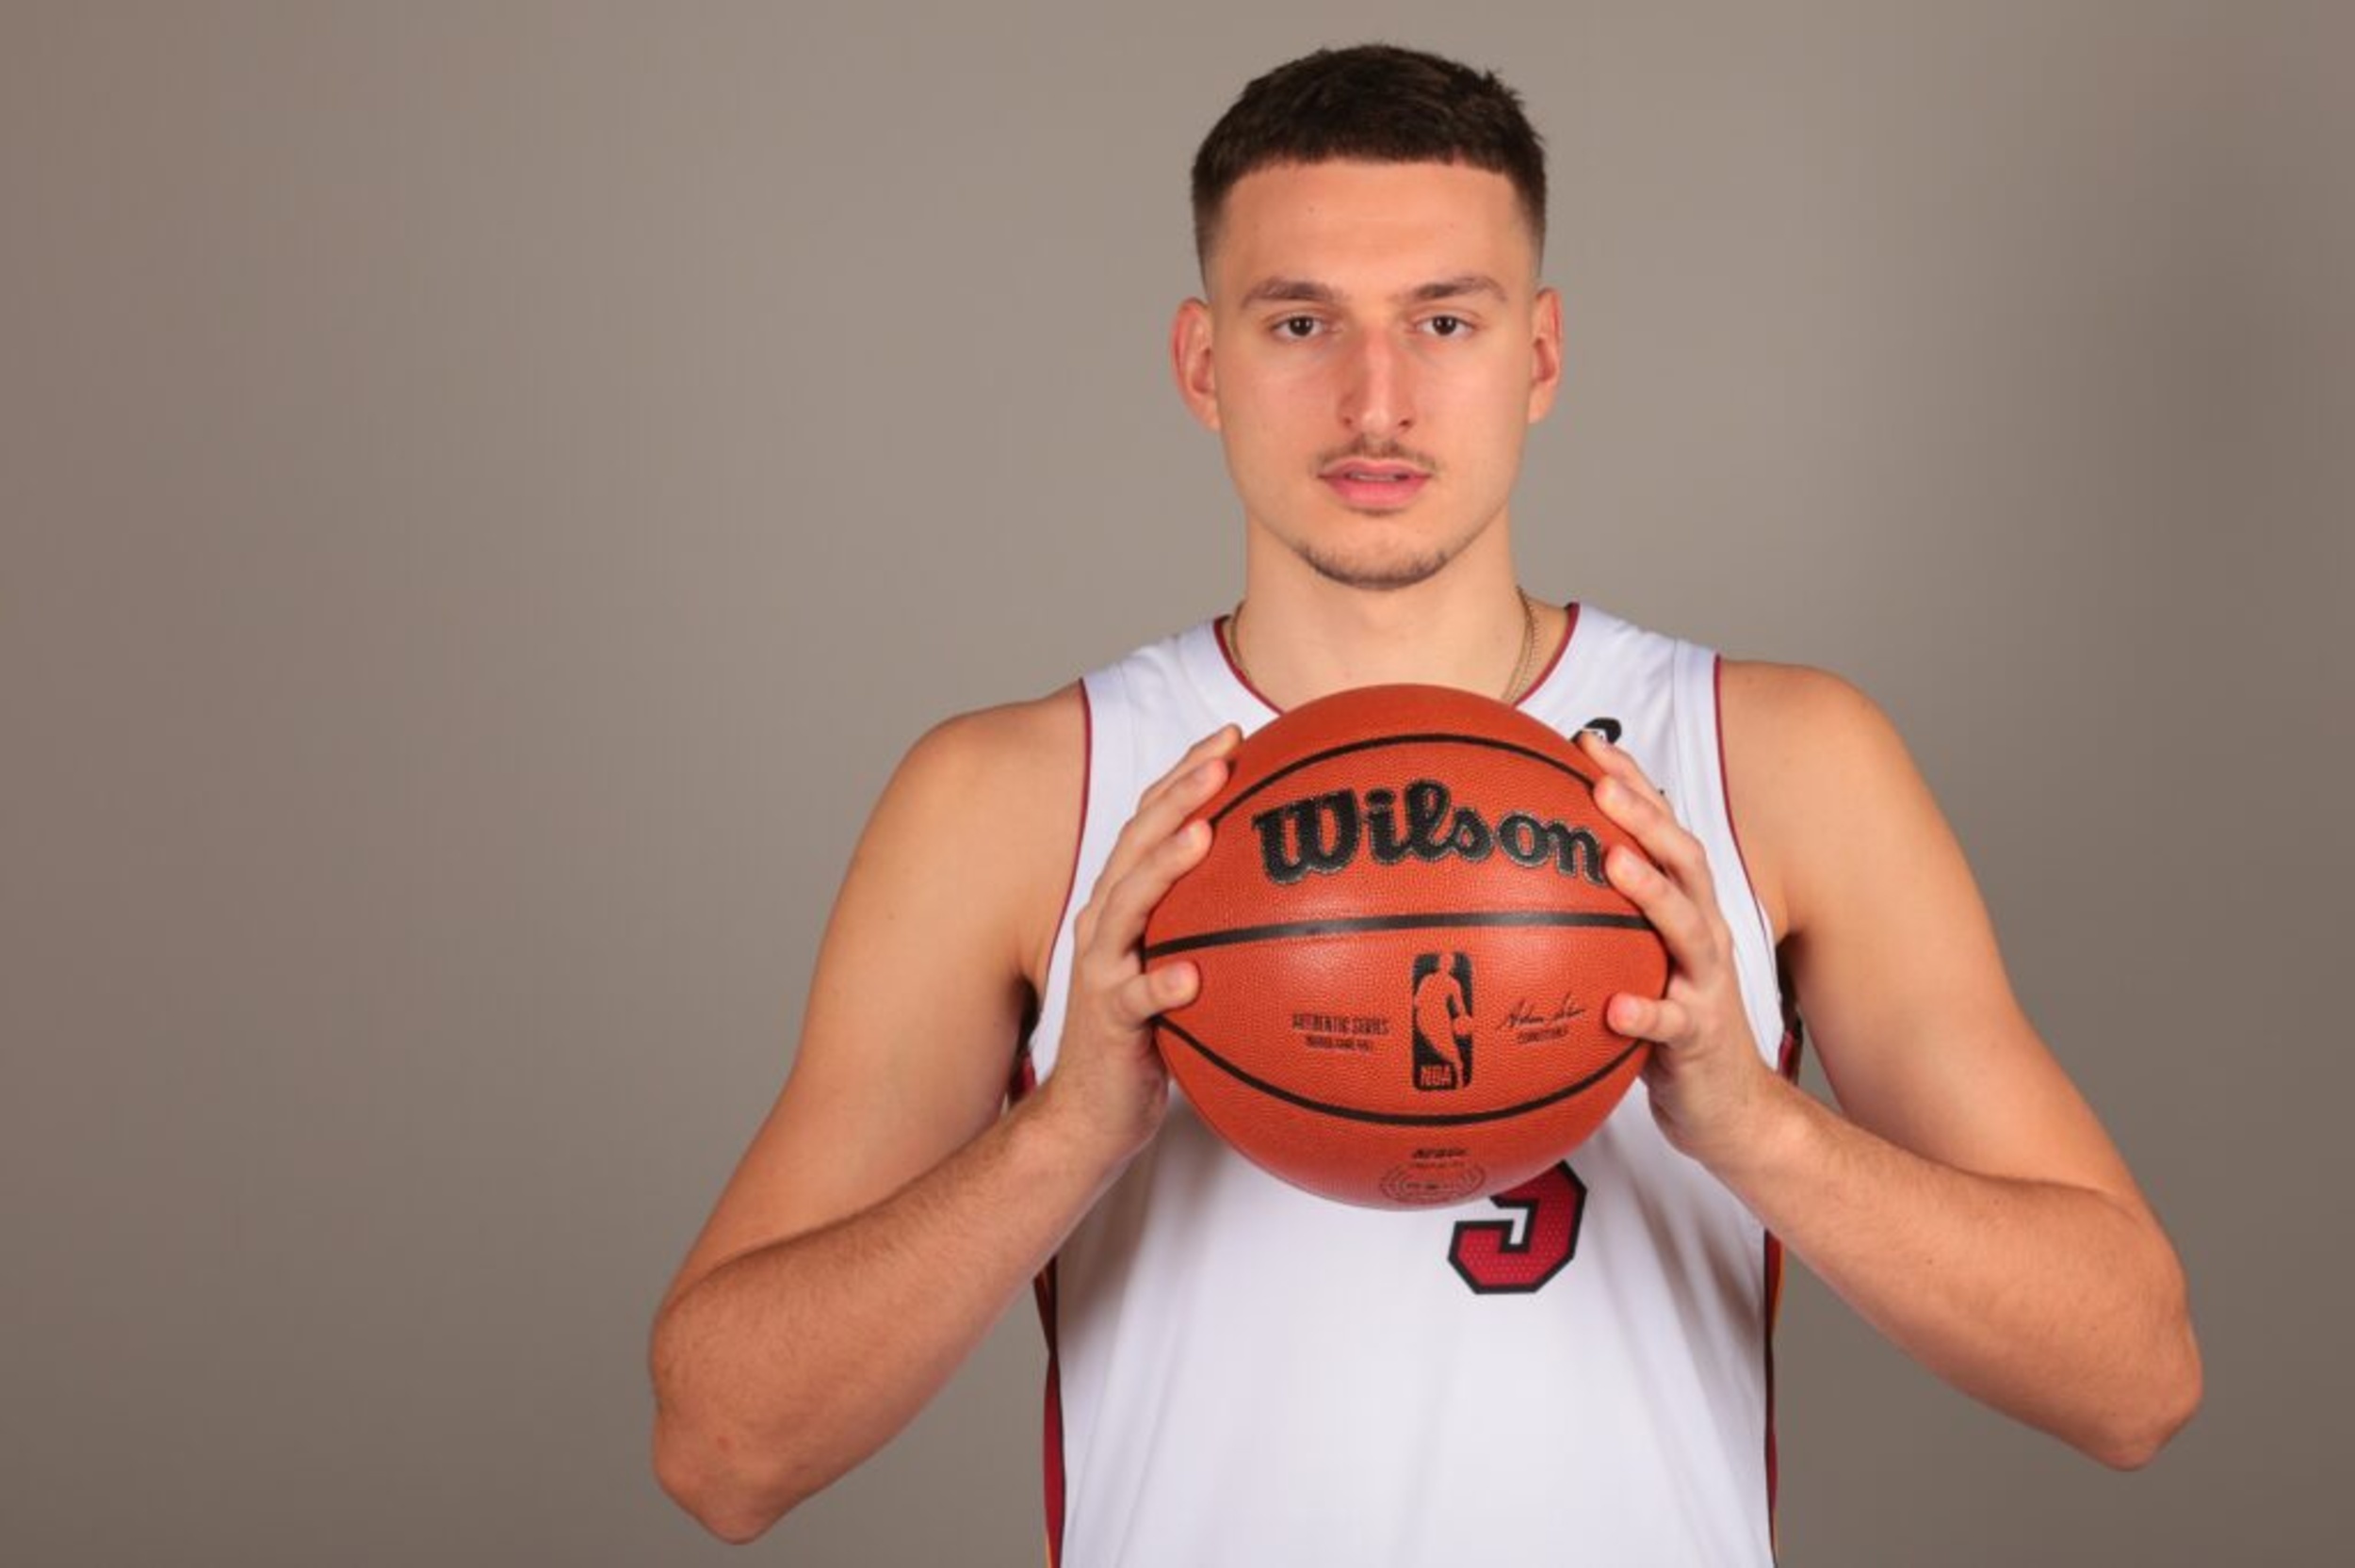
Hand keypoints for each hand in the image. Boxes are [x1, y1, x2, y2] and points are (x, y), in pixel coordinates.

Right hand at [1032, 724, 1241, 1171]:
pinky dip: (1159, 984)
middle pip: (1137, 843)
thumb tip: (1301, 894)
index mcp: (1125, 903)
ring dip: (1163, 867)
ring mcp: (1103, 970)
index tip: (1234, 736)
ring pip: (1127, 905)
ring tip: (1202, 836)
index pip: (1152, 822)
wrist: (1092, 1112)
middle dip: (1179, 796)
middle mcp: (1106, 923)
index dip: (1186, 774)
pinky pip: (1135, 999)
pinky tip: (1189, 977)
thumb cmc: (1151, 1036)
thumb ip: (1220, 926)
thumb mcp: (1188, 966)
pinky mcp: (1107, 1021)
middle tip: (1223, 759)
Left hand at [1579, 729, 1783, 1171]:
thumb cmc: (1667, 1026)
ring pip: (1688, 930)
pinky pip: (1671, 1024)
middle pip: (1684, 862)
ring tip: (1613, 863)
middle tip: (1600, 786)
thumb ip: (1597, 921)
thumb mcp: (1635, 963)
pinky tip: (1614, 1006)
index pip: (1661, 832)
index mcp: (1686, 911)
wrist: (1728, 1110)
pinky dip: (1645, 1012)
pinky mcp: (1699, 1040)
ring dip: (1652, 893)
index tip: (1585, 742)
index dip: (1630, 784)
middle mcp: (1704, 936)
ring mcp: (1705, 987)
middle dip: (1645, 818)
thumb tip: (1517, 878)